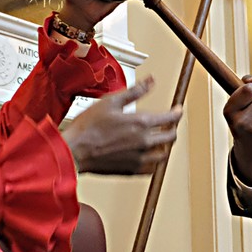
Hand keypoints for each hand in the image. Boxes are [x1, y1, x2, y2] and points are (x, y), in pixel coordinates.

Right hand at [61, 76, 182, 174]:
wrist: (74, 151)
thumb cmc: (88, 128)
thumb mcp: (110, 101)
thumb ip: (135, 91)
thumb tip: (151, 81)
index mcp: (140, 124)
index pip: (170, 119)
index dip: (177, 113)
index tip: (177, 110)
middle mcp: (144, 143)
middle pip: (170, 137)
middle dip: (173, 128)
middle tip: (170, 124)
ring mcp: (138, 158)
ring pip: (163, 154)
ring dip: (165, 145)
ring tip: (161, 140)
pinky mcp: (131, 170)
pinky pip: (152, 168)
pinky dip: (154, 161)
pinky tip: (149, 156)